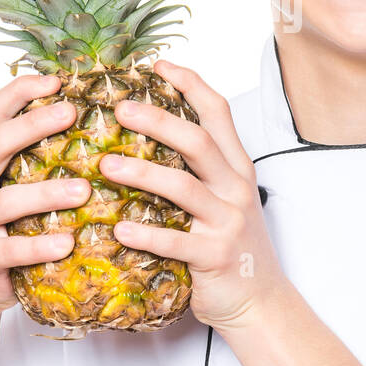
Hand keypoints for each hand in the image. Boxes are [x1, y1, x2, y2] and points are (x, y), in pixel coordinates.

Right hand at [0, 73, 90, 325]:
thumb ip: (25, 154)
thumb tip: (79, 111)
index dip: (20, 90)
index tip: (57, 80)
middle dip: (34, 124)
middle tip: (72, 113)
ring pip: (7, 200)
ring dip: (47, 192)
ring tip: (83, 189)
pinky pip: (12, 250)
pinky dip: (40, 246)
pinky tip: (67, 242)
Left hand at [100, 59, 288, 331]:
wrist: (259, 300)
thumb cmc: (229, 246)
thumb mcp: (223, 199)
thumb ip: (196, 169)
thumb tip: (147, 138)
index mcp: (236, 167)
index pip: (218, 112)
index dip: (190, 84)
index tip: (157, 65)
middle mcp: (234, 188)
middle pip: (197, 141)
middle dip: (158, 120)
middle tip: (120, 108)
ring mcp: (227, 221)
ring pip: (184, 187)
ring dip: (143, 172)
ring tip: (106, 165)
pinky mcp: (215, 256)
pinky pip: (176, 243)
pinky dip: (146, 235)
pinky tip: (119, 230)